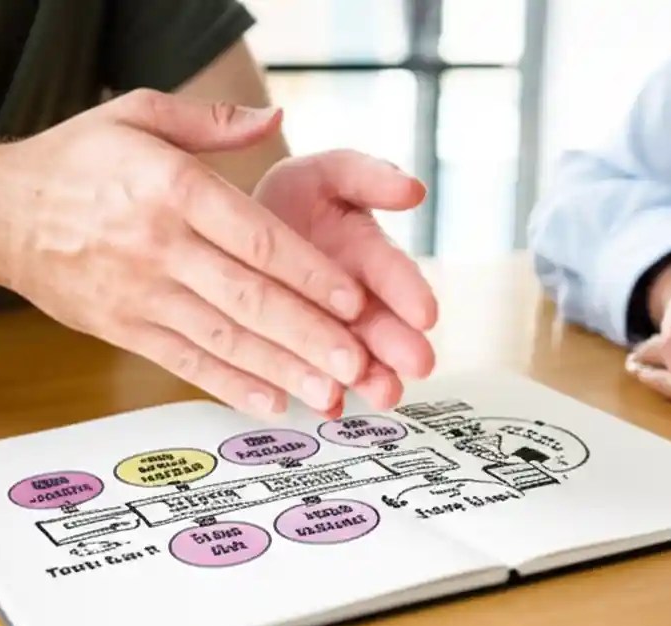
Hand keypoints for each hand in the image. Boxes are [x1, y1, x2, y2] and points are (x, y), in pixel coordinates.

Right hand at [0, 90, 397, 417]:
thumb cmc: (76, 161)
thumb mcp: (138, 115)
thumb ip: (211, 123)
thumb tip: (274, 119)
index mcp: (172, 187)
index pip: (255, 237)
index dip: (308, 272)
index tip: (352, 298)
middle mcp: (159, 245)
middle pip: (246, 297)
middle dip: (307, 334)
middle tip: (356, 362)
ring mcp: (140, 294)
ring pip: (221, 338)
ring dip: (280, 368)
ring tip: (330, 392)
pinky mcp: (124, 328)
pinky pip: (185, 362)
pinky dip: (229, 385)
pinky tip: (270, 401)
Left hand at [253, 151, 434, 412]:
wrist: (245, 228)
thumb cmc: (296, 198)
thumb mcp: (331, 174)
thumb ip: (369, 177)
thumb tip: (414, 189)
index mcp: (366, 250)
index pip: (390, 269)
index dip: (408, 290)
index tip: (426, 312)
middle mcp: (355, 297)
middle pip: (378, 322)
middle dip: (398, 344)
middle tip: (418, 365)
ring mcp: (329, 330)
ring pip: (352, 357)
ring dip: (370, 376)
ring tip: (384, 394)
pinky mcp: (300, 355)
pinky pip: (311, 378)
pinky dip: (321, 394)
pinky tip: (327, 406)